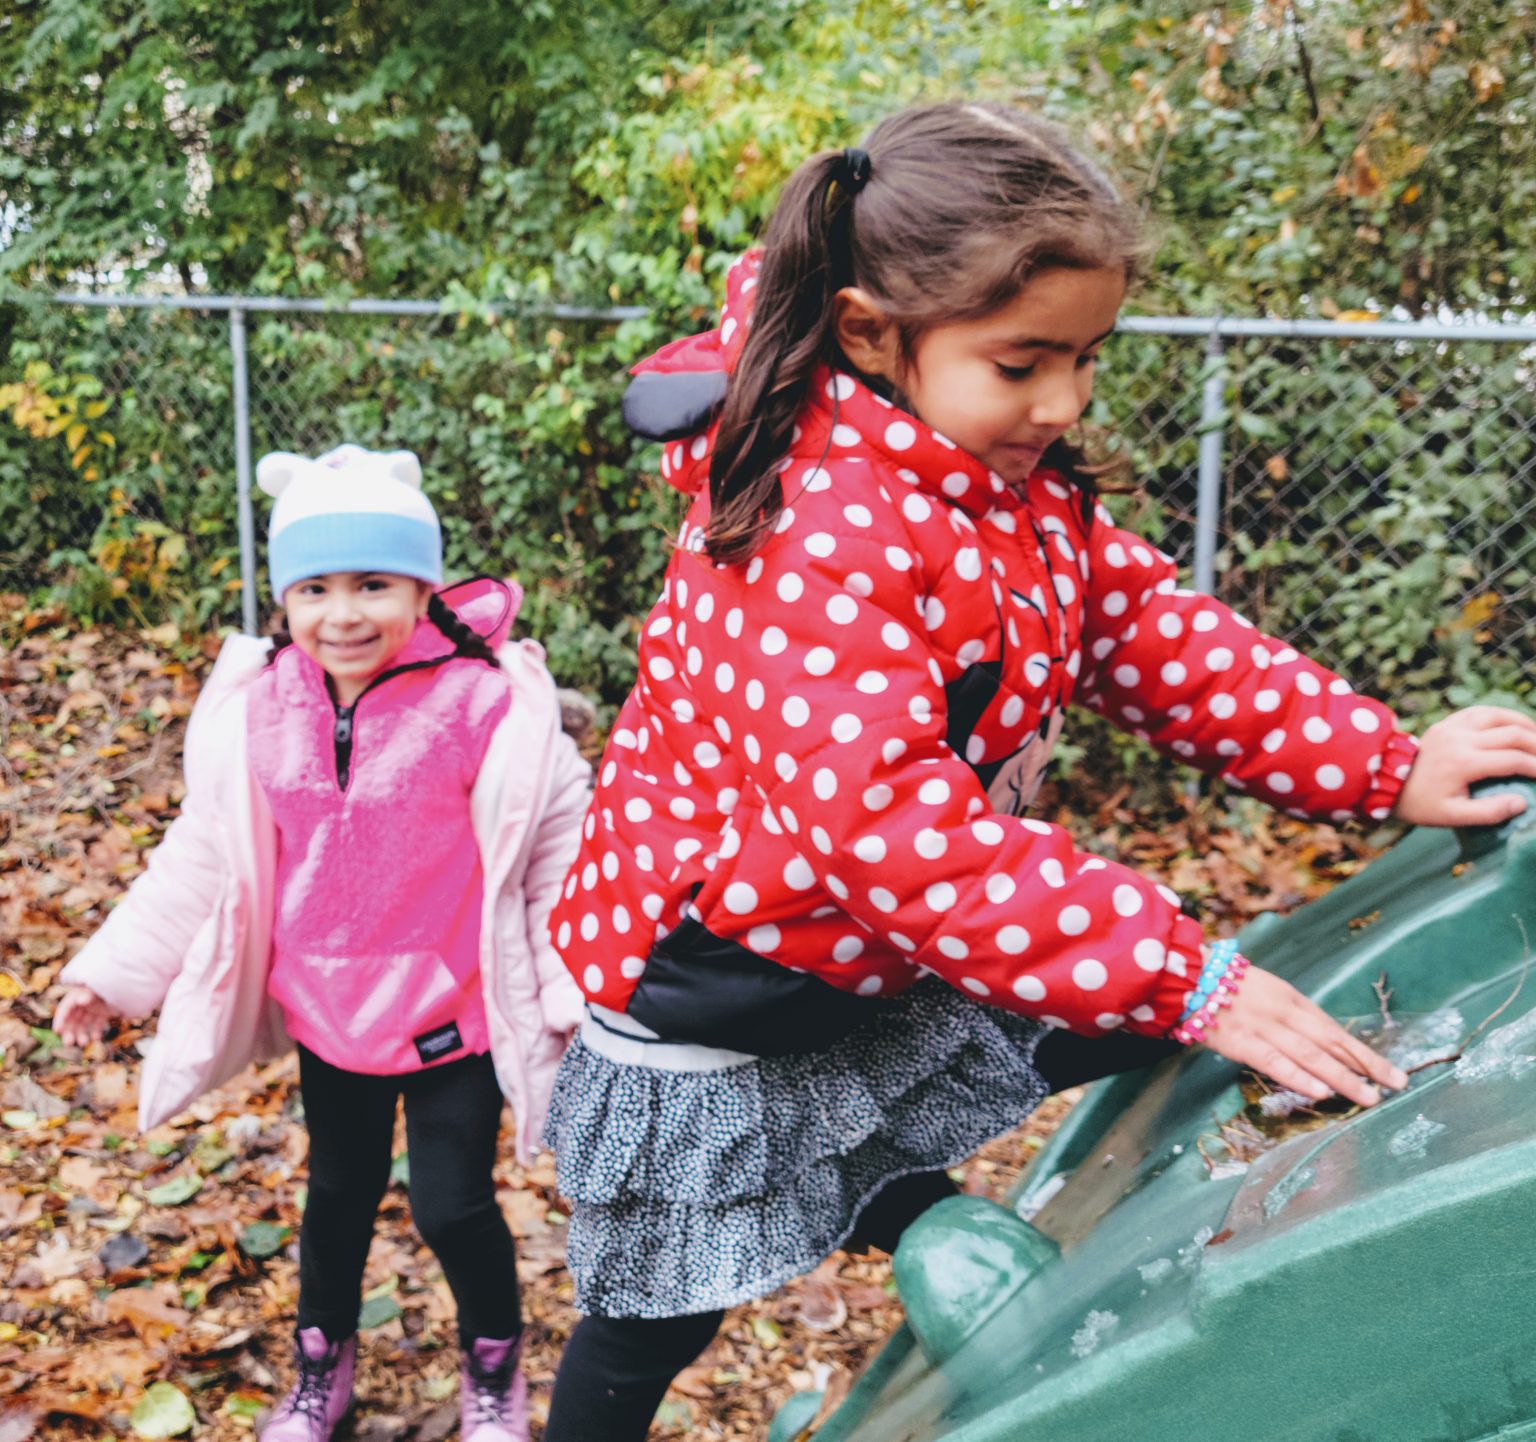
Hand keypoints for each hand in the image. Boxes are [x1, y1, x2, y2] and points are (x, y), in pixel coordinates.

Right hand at [54, 986, 113, 1046]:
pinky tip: (97, 1038)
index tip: (57, 1031)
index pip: (64, 1009)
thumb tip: (81, 1000)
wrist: (124, 984)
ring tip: (84, 1043)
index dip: (60, 1020)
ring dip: (82, 1034)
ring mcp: (93, 1009)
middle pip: (72, 1020)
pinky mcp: (104, 1013)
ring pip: (83, 1024)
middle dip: (69, 1032)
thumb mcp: (95, 989)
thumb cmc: (107, 984)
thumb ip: (88, 994)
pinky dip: (96, 1032)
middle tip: (69, 1043)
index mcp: (77, 996)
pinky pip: (97, 1024)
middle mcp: (83, 1004)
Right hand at [1197, 967, 1406, 1106]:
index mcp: (1289, 997)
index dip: (1361, 1051)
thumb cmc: (1219, 985)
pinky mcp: (1240, 1041)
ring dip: (1343, 1077)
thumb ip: (1285, 1013)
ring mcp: (1262, 1026)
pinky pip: (1274, 1062)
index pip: (1333, 1029)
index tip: (1387, 1070)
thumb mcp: (1260, 990)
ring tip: (1369, 1097)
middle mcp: (1283, 1011)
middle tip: (1397, 1083)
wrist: (1181, 975)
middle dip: (1367, 1064)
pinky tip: (1322, 1092)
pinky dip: (1299, 1077)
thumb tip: (1314, 1040)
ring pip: (1311, 1054)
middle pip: (1332, 1041)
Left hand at [1394, 706, 1535, 826]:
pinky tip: (1515, 725)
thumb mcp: (1451, 816)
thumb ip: (1488, 812)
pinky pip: (1481, 711)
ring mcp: (1453, 726)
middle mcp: (1461, 739)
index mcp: (1463, 763)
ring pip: (1499, 715)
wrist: (1384, 781)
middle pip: (1513, 734)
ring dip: (1525, 724)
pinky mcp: (1447, 722)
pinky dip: (1503, 715)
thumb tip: (1521, 803)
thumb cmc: (1420, 803)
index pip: (1513, 760)